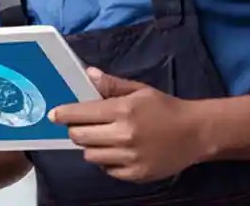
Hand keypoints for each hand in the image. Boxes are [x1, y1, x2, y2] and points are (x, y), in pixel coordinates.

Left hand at [49, 67, 206, 183]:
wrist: (195, 133)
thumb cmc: (165, 108)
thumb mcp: (139, 90)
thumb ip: (111, 85)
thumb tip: (87, 73)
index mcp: (123, 111)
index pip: (80, 114)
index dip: (63, 114)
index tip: (54, 114)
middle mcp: (124, 136)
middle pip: (80, 136)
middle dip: (76, 129)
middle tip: (83, 124)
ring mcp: (130, 158)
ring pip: (90, 155)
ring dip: (91, 146)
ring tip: (103, 137)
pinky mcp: (136, 174)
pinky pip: (106, 169)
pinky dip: (106, 160)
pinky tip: (117, 151)